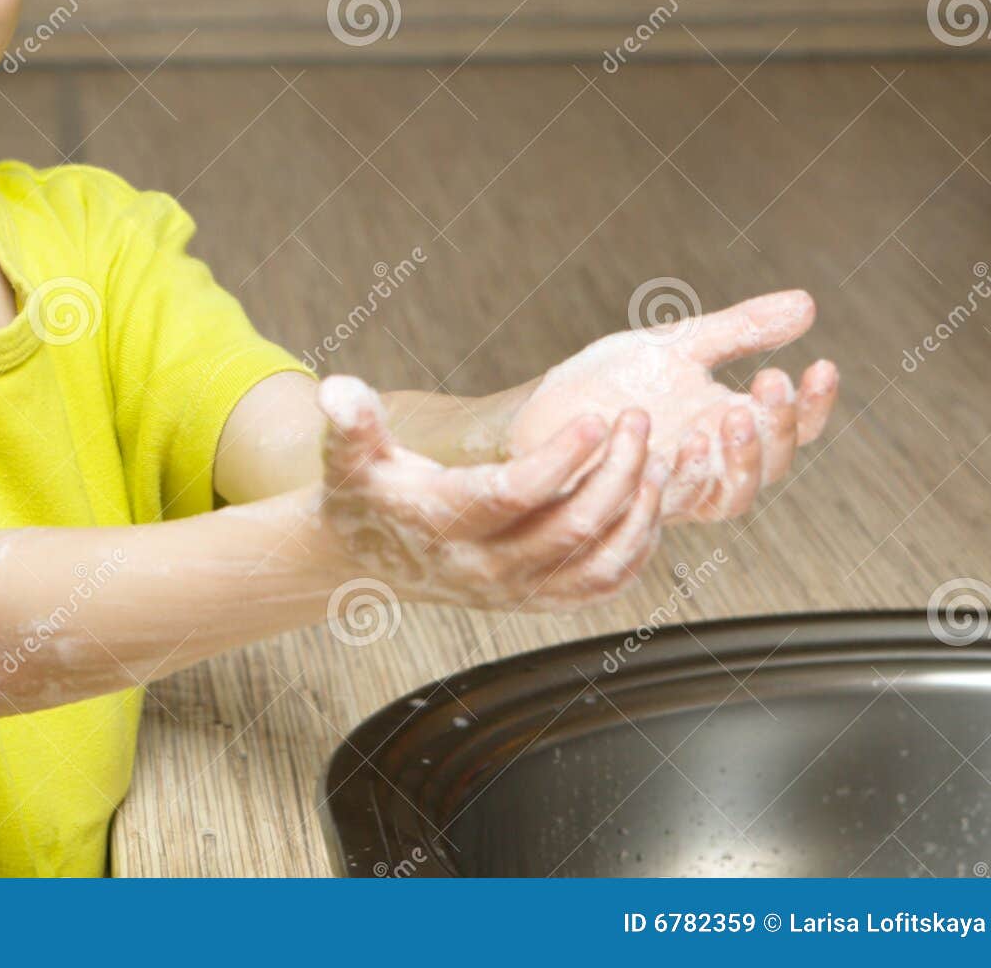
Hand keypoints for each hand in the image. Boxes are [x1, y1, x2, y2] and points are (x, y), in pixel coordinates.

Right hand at [313, 374, 666, 612]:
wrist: (367, 556)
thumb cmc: (364, 491)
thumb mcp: (347, 454)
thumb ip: (349, 421)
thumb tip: (335, 390)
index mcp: (441, 525)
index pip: (513, 497)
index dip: (560, 460)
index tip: (595, 419)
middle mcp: (482, 568)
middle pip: (569, 528)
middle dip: (615, 472)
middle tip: (637, 421)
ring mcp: (513, 590)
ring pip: (596, 564)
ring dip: (637, 512)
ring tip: (654, 456)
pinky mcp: (537, 600)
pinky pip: (602, 586)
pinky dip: (637, 548)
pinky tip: (647, 500)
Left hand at [505, 289, 838, 522]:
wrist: (544, 409)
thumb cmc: (611, 382)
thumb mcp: (680, 346)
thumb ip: (741, 331)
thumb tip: (807, 303)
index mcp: (729, 427)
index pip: (793, 427)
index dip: (814, 403)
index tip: (822, 364)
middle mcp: (713, 465)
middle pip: (772, 465)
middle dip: (776, 426)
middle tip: (768, 382)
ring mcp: (677, 488)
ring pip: (730, 495)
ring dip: (738, 457)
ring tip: (733, 412)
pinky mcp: (635, 501)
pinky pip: (671, 505)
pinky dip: (682, 476)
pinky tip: (684, 443)